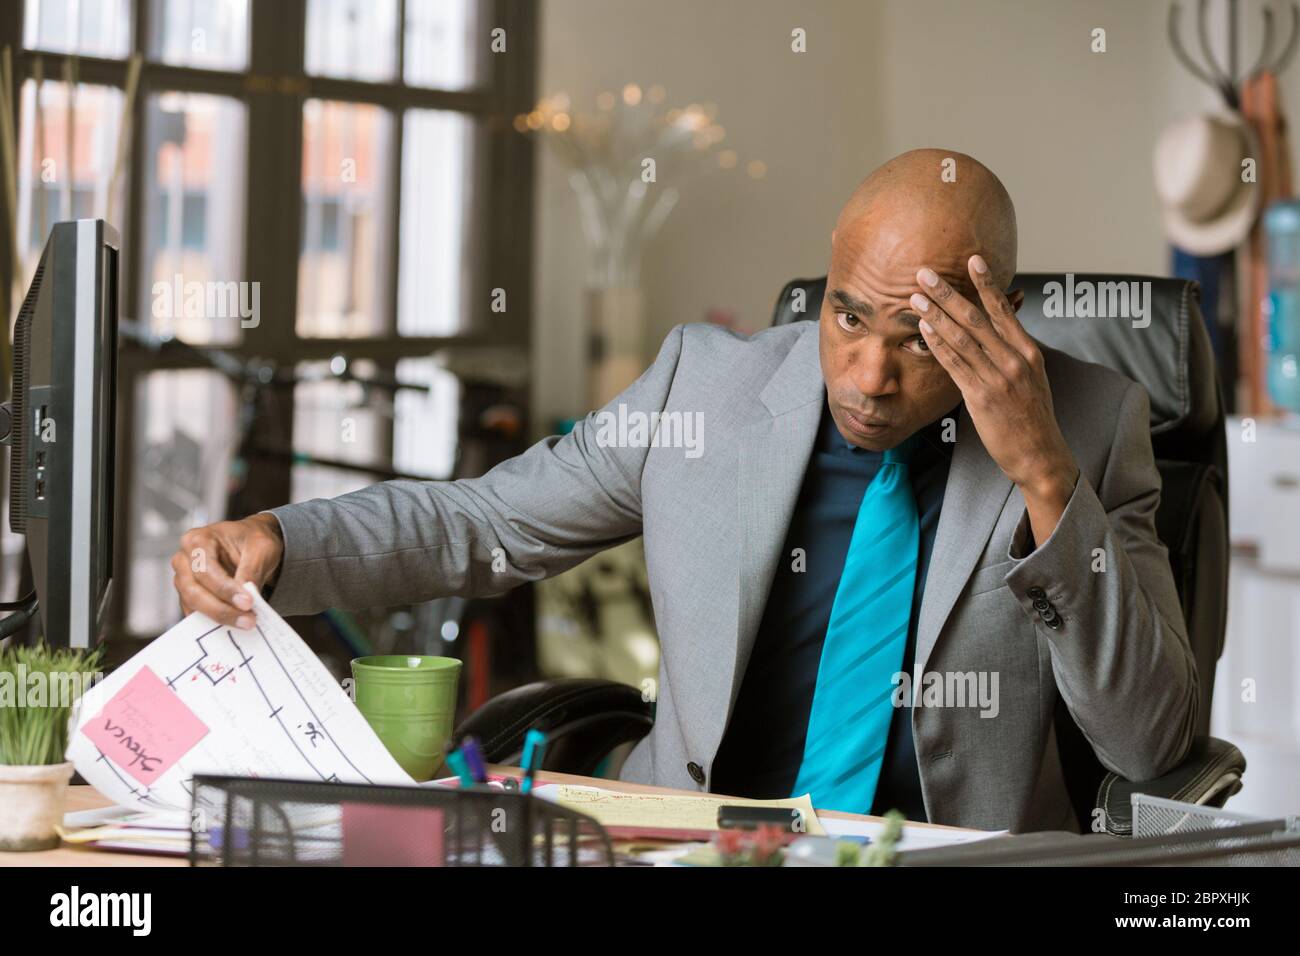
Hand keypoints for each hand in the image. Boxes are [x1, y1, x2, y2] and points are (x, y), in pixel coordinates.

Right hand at [171, 513, 284, 627]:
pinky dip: (214, 622)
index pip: (205, 569)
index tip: (247, 602)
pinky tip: (234, 626)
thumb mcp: (261, 548)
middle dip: (221, 609)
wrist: (251, 545)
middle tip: (248, 620)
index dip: (225, 589)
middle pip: (193, 590)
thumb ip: (252, 570)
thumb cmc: (253, 540)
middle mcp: (184, 559)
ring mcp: (183, 579)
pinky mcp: (189, 596)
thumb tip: (247, 595)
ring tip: (246, 623)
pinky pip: (196, 613)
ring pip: (192, 605)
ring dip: (219, 618)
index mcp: (197, 540)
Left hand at [911, 255, 1078, 544]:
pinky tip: (924, 330)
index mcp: (1028, 350)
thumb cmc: (1031, 414)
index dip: (986, 283)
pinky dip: (939, 345)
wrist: (1038, 452)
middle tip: (925, 274)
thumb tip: (999, 326)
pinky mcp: (981, 397)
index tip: (972, 259)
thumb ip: (1013, 350)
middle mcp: (1014, 359)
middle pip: (976, 318)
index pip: (1003, 309)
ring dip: (935, 315)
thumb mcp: (1032, 375)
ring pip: (962, 338)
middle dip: (948, 294)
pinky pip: (955, 365)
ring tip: (915, 298)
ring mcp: (998, 378)